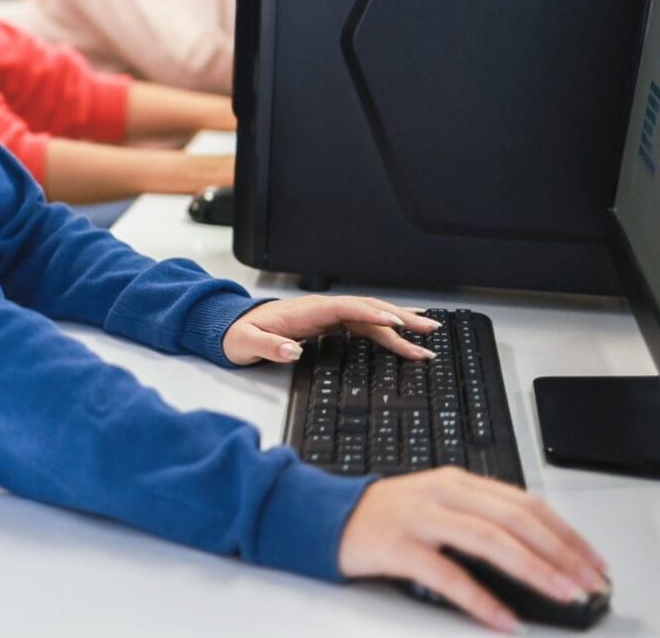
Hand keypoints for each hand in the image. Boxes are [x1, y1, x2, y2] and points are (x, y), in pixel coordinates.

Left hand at [221, 294, 436, 365]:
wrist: (230, 328)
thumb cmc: (239, 336)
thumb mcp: (247, 344)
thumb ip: (268, 347)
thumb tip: (292, 351)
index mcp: (307, 311)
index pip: (348, 308)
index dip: (373, 314)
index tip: (397, 323)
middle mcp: (322, 309)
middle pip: (367, 309)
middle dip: (400, 318)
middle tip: (429, 330)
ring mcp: (327, 315)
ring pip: (370, 316)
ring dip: (399, 324)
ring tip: (428, 334)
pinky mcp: (329, 323)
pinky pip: (363, 323)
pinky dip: (385, 327)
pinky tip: (403, 330)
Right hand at [338, 467, 608, 631]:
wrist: (325, 517)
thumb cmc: (388, 518)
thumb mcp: (439, 507)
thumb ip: (481, 521)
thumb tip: (540, 557)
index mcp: (458, 482)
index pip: (525, 503)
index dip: (565, 533)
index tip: (592, 561)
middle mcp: (442, 494)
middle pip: (515, 520)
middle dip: (560, 553)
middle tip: (588, 583)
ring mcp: (418, 518)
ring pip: (489, 540)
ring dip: (534, 570)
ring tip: (561, 595)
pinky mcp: (397, 547)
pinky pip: (446, 575)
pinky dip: (480, 598)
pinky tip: (503, 618)